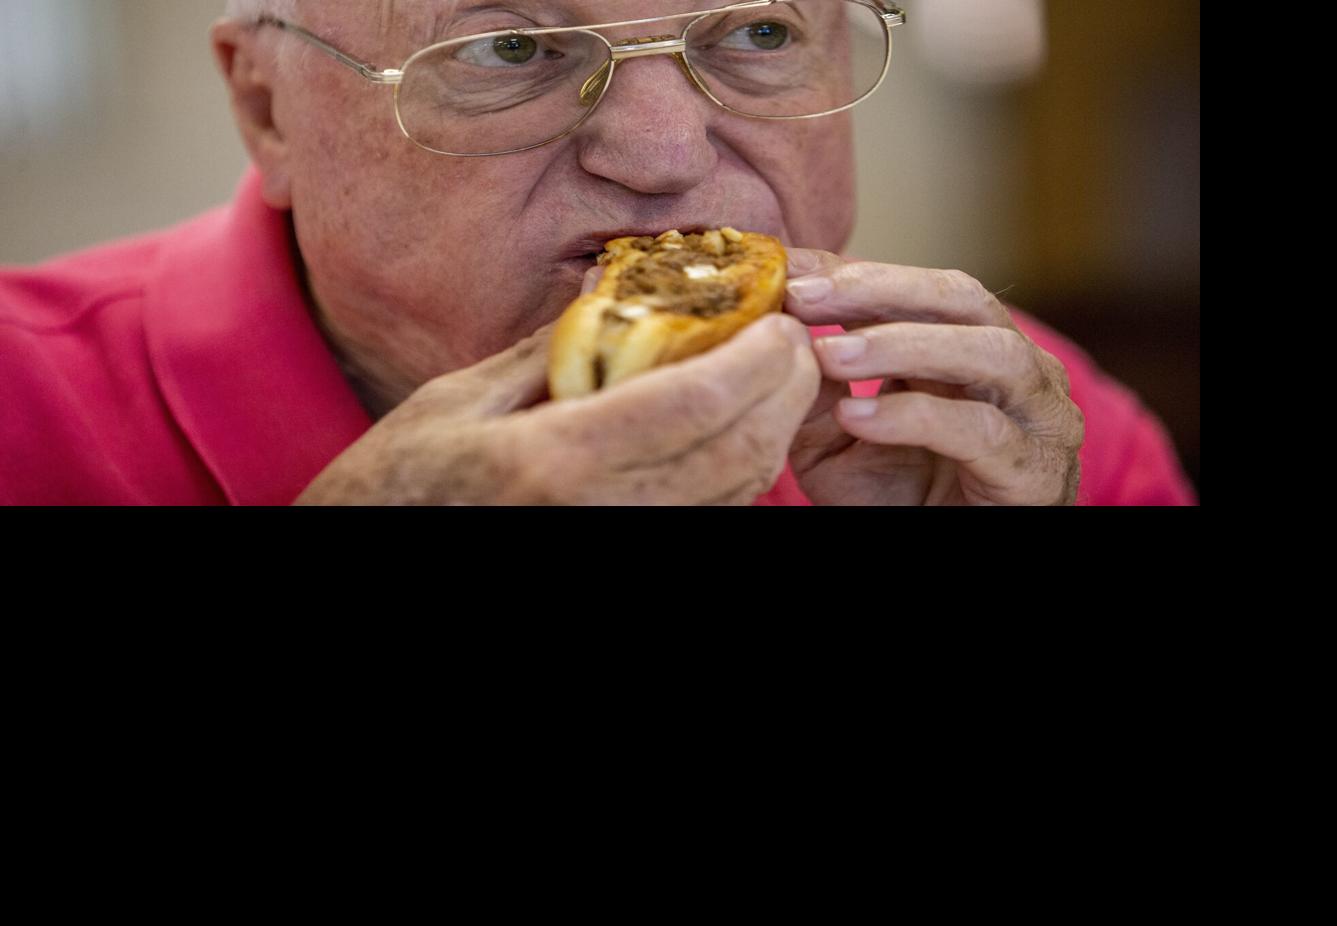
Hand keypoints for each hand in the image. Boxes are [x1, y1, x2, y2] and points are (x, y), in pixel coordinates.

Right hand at [296, 271, 822, 504]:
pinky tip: (736, 430)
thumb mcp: (458, 402)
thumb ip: (551, 351)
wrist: (372, 549)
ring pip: (739, 492)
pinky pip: (711, 516)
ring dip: (774, 431)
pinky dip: (739, 471)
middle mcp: (605, 515)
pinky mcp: (633, 555)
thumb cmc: (397, 484)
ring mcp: (623, 543)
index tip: (779, 320)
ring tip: (778, 376)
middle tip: (795, 341)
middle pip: (740, 452)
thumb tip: (622, 289)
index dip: (758, 358)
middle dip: (786, 391)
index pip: (697, 401)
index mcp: (555, 460)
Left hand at [783, 250, 1083, 505]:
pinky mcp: (1036, 473)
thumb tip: (780, 323)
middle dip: (881, 289)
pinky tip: (858, 418)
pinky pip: (981, 431)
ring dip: (903, 344)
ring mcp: (1040, 419)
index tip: (788, 268)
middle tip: (805, 296)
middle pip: (964, 298)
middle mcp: (1020, 372)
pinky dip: (916, 417)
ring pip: (989, 352)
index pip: (923, 289)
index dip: (855, 273)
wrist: (941, 563)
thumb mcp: (837, 441)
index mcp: (976, 351)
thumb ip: (815, 387)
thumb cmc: (899, 503)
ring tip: (832, 354)